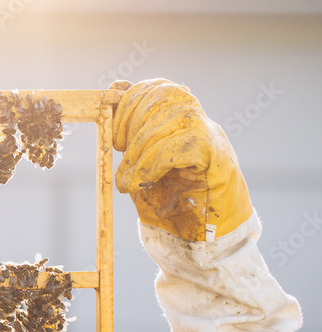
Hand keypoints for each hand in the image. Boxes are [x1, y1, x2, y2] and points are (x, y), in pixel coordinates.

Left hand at [110, 78, 251, 241]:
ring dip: (139, 151)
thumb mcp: (141, 167)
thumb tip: (114, 91)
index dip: (131, 100)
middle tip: (117, 151)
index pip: (160, 88)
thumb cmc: (173, 205)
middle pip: (166, 97)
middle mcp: (200, 124)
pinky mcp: (218, 158)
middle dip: (133, 121)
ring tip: (128, 180)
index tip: (113, 125)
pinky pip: (181, 146)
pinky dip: (151, 164)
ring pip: (172, 120)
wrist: (204, 243)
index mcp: (182, 123)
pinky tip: (140, 182)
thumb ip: (130, 136)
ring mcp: (212, 138)